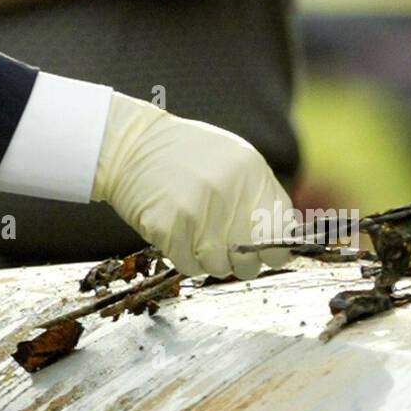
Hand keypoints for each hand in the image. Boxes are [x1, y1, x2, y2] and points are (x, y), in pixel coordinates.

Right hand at [89, 93, 292, 278]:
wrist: (128, 144)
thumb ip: (254, 191)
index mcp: (250, 171)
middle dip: (240, 261)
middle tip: (224, 248)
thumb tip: (277, 237)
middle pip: (251, 256)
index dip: (275, 249)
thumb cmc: (180, 153)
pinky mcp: (169, 226)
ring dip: (207, 260)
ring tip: (194, 235)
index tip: (265, 254)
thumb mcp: (229, 158)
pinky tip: (175, 234)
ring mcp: (198, 209)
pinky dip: (183, 257)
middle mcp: (229, 190)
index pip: (281, 229)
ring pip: (219, 266)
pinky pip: (189, 266)